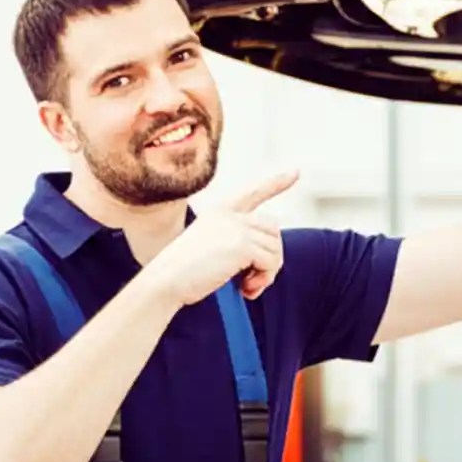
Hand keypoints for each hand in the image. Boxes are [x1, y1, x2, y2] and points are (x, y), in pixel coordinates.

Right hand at [145, 170, 298, 305]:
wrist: (165, 281)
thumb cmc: (183, 272)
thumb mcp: (209, 246)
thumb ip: (236, 241)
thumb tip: (270, 255)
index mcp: (220, 211)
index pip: (254, 193)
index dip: (276, 182)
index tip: (296, 172)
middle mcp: (230, 214)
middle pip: (273, 230)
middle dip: (269, 257)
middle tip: (252, 280)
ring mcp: (237, 227)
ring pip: (276, 248)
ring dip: (267, 272)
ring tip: (246, 286)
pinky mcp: (242, 245)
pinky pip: (272, 262)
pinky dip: (264, 280)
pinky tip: (245, 289)